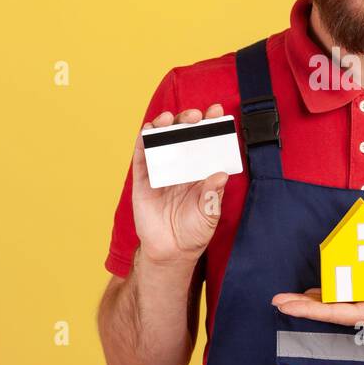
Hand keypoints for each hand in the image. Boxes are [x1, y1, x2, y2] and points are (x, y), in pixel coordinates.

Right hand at [131, 103, 228, 266]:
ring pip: (162, 141)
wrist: (171, 252)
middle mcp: (182, 166)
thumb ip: (213, 195)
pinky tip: (148, 131)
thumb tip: (221, 176)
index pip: (207, 142)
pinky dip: (143, 142)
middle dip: (189, 121)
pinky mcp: (143, 180)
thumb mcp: (209, 214)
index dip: (212, 125)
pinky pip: (142, 157)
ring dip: (164, 125)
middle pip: (184, 135)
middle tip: (196, 115)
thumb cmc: (194, 231)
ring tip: (169, 119)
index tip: (217, 112)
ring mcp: (162, 171)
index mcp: (201, 170)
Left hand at [271, 285, 363, 338]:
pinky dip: (331, 291)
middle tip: (276, 300)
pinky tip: (318, 291)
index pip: (334, 313)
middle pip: (328, 309)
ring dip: (312, 300)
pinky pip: (348, 293)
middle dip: (302, 306)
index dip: (309, 310)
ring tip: (288, 297)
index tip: (287, 307)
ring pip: (335, 301)